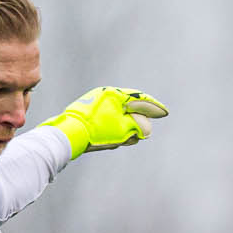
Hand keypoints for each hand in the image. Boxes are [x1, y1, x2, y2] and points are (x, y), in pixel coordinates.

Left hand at [41, 86, 168, 156]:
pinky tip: (119, 139)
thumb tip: (145, 129)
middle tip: (148, 128)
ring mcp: (94, 105)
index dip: (153, 107)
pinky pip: (107, 119)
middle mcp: (103, 96)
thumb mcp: (124, 129)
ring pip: (118, 114)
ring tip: (133, 138)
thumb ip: (139, 126)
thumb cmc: (97, 130)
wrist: (68, 134)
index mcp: (113, 93)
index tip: (164, 113)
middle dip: (139, 119)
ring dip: (127, 126)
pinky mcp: (87, 115)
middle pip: (129, 107)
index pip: (138, 98)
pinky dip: (116, 128)